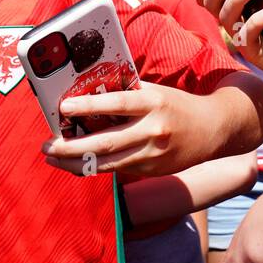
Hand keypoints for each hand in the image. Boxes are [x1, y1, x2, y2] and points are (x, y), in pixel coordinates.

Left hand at [41, 81, 214, 177]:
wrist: (214, 130)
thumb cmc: (178, 105)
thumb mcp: (156, 92)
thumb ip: (127, 93)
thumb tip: (90, 91)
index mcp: (154, 103)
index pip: (116, 104)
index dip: (88, 106)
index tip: (63, 107)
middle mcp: (153, 130)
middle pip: (106, 142)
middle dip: (72, 147)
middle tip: (47, 146)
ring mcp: (153, 155)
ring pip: (108, 163)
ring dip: (77, 163)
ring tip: (53, 158)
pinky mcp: (152, 170)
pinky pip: (117, 170)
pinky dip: (95, 167)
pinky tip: (77, 163)